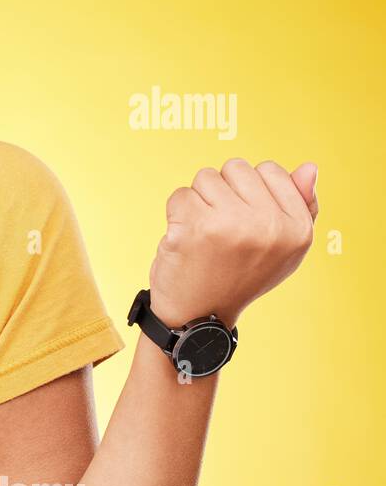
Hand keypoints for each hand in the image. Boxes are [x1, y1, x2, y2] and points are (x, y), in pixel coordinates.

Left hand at [149, 159, 318, 329]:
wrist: (199, 317)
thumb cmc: (239, 275)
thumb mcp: (282, 248)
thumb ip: (300, 206)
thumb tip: (309, 167)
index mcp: (297, 228)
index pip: (269, 170)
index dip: (249, 191)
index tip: (244, 224)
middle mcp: (268, 226)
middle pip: (235, 167)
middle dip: (223, 192)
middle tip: (222, 231)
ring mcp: (230, 225)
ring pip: (205, 177)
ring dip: (199, 201)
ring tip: (204, 235)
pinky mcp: (193, 228)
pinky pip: (180, 195)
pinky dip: (176, 214)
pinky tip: (185, 239)